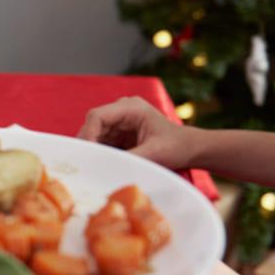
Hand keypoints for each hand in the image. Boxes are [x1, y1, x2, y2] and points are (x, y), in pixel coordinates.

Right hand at [77, 97, 198, 168]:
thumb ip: (129, 158)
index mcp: (130, 107)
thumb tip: (105, 167)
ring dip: (93, 149)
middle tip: (85, 163)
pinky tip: (100, 164)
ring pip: (95, 134)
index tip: (87, 153)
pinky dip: (100, 153)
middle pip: (93, 125)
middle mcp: (122, 111)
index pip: (97, 116)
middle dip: (88, 143)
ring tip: (92, 165)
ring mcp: (120, 121)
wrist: (189, 149)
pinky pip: (102, 142)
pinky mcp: (119, 133)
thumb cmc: (176, 147)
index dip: (88, 133)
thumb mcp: (154, 153)